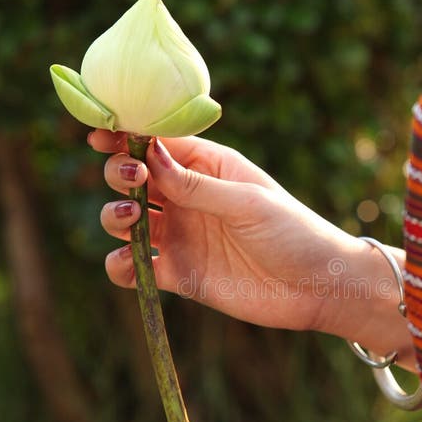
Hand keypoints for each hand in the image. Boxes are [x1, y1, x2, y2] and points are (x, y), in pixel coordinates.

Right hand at [91, 131, 411, 357]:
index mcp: (210, 168)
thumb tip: (149, 156)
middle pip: (134, 178)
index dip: (127, 137)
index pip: (159, 144)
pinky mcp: (180, 275)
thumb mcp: (248, 202)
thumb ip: (197, 185)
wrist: (319, 288)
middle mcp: (189, 199)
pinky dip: (121, 265)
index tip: (102, 134)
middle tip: (131, 180)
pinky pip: (136, 268)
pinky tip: (129, 261)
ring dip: (115, 216)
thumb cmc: (295, 233)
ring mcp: (183, 237)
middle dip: (120, 174)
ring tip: (133, 218)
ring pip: (128, 221)